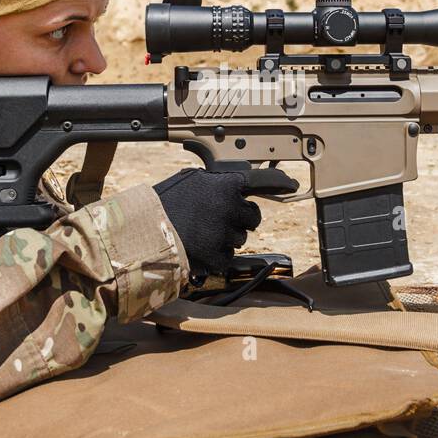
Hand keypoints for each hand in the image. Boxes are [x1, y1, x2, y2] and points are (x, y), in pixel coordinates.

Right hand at [152, 167, 298, 276]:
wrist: (145, 232)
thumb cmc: (164, 204)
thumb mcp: (190, 180)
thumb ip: (216, 182)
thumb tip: (230, 185)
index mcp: (225, 185)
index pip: (261, 181)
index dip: (279, 182)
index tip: (291, 185)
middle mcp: (231, 208)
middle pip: (253, 216)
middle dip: (242, 218)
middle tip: (219, 218)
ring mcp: (227, 234)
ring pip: (241, 239)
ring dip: (227, 237)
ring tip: (202, 232)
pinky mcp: (220, 257)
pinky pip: (229, 257)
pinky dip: (217, 255)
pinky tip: (200, 246)